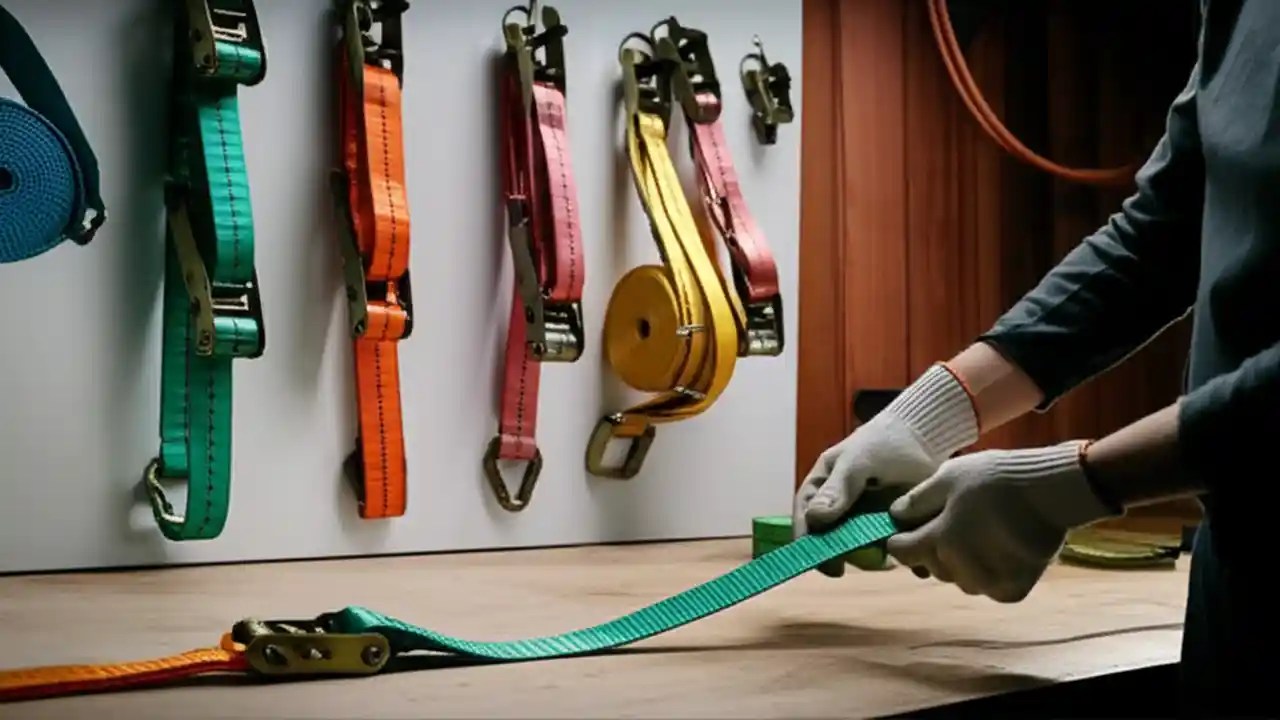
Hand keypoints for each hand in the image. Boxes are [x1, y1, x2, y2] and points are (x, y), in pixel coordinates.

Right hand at [794, 365, 978, 575]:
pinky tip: (917, 561)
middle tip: (873, 558)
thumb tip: (815, 519)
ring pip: (861, 550)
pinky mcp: (889, 527)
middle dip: (850, 553)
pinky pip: (889, 549)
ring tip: (899, 553)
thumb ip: (839, 489)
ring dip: (877, 558)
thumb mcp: (859, 461)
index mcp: (821, 489)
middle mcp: (838, 509)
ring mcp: (863, 520)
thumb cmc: (883, 443)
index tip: (826, 565)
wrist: (923, 436)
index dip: (810, 544)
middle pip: (833, 541)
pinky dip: (902, 556)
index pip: (806, 520)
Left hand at [885, 442, 1120, 602]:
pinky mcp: (1013, 591)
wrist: (1053, 490)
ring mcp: (988, 583)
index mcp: (939, 541)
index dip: (899, 539)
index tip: (906, 530)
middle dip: (934, 548)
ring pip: (960, 579)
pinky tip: (1000, 551)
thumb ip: (917, 500)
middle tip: (951, 525)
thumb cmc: (996, 478)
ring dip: (962, 563)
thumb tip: (895, 516)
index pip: (901, 551)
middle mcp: (960, 569)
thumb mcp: (949, 477)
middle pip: (932, 565)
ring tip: (979, 536)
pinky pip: (989, 588)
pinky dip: (990, 574)